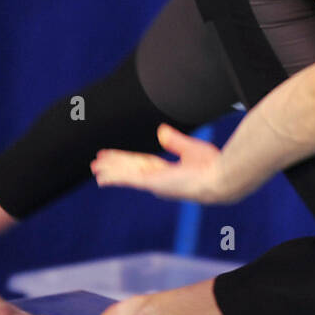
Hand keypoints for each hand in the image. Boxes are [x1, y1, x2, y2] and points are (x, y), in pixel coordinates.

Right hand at [91, 124, 230, 203]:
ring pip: (126, 175)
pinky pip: (127, 179)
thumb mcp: (190, 149)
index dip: (126, 161)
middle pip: (130, 170)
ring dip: (110, 171)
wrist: (219, 177)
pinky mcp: (152, 183)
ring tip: (95, 168)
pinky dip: (113, 178)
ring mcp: (154, 182)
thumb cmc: (212, 166)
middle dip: (114, 166)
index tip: (113, 157)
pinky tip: (101, 177)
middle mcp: (159, 179)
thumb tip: (161, 131)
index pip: (142, 165)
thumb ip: (175, 142)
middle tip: (96, 164)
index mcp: (168, 173)